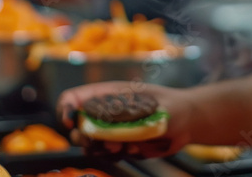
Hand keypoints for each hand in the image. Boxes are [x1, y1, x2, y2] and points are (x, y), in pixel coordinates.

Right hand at [56, 81, 191, 158]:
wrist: (186, 121)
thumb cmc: (169, 105)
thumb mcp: (148, 107)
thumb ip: (124, 118)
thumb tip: (102, 131)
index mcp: (106, 94)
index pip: (72, 98)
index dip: (65, 109)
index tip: (70, 122)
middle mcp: (103, 112)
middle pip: (76, 127)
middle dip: (84, 138)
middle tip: (100, 142)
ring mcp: (110, 131)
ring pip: (89, 146)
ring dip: (101, 150)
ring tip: (123, 147)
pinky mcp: (119, 146)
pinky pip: (107, 157)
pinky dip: (116, 156)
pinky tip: (134, 150)